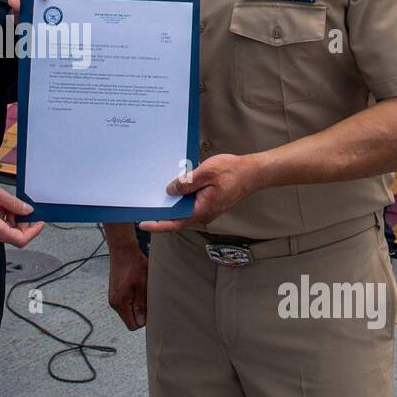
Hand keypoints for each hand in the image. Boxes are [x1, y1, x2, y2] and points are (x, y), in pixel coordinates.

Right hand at [0, 181, 44, 246]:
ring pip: (9, 231)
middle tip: (21, 208)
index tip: (39, 223)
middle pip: (16, 236)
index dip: (34, 232)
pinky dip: (6, 218)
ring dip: (14, 219)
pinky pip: (1, 227)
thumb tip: (27, 210)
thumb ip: (15, 203)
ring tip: (6, 204)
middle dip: (23, 222)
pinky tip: (1, 207)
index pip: (21, 239)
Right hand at [108, 247, 147, 329]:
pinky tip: (136, 288)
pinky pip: (126, 305)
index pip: (132, 325)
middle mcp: (114, 303)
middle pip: (130, 320)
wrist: (123, 250)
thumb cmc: (134, 264)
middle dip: (140, 313)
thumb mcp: (142, 284)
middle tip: (147, 297)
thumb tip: (141, 322)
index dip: (143, 320)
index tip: (149, 308)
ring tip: (141, 290)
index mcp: (120, 302)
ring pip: (128, 312)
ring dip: (137, 305)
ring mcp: (113, 298)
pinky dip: (133, 300)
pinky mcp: (115, 293)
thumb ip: (141, 304)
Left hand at [139, 153, 262, 233]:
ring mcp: (207, 208)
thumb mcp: (207, 172)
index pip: (175, 223)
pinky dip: (182, 196)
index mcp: (202, 209)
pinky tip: (176, 185)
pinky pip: (192, 202)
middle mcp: (204, 213)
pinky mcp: (209, 202)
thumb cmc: (233, 172)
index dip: (158, 225)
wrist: (254, 173)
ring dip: (172, 202)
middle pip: (177, 217)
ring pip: (184, 209)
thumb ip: (187, 182)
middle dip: (161, 211)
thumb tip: (170, 191)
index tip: (143, 223)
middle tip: (144, 203)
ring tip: (157, 192)